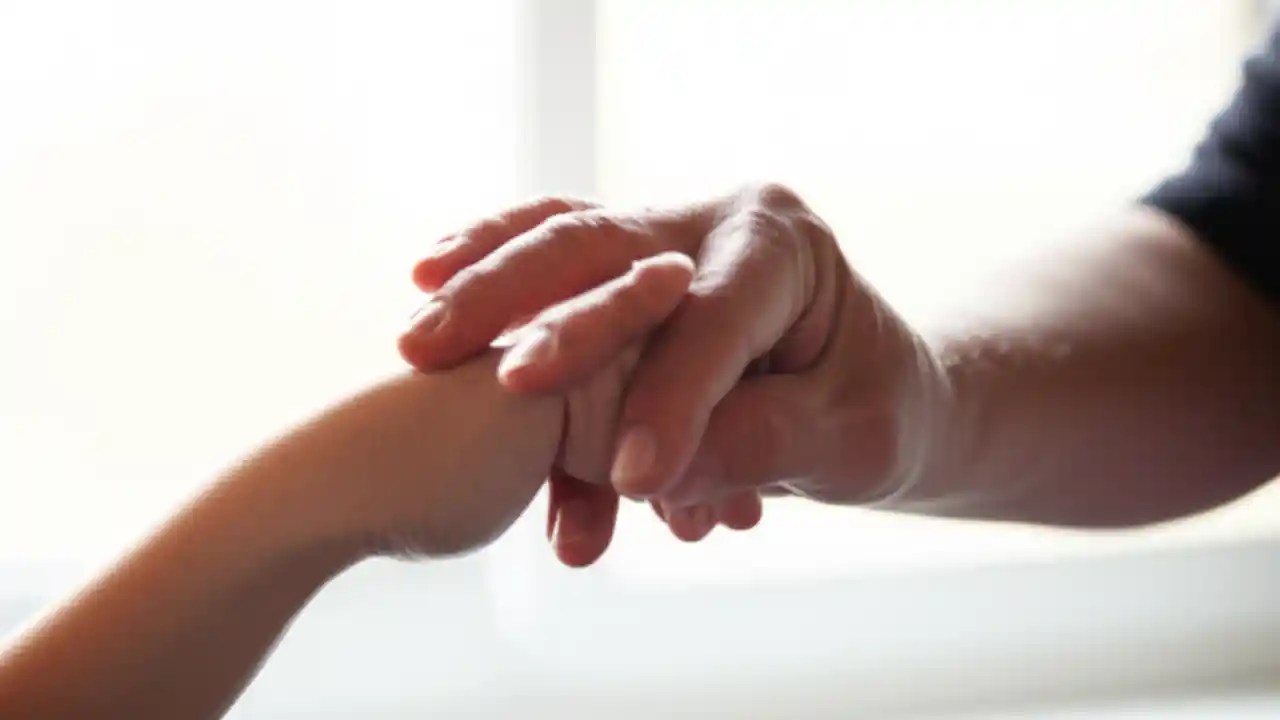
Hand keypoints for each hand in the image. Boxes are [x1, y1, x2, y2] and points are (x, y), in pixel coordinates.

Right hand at [400, 184, 947, 551]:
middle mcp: (714, 222)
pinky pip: (552, 256)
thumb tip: (645, 475)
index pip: (709, 325)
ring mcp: (666, 235)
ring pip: (561, 239)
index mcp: (783, 247)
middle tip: (444, 359)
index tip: (626, 482)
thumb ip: (765, 445)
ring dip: (487, 286)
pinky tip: (431, 282)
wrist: (875, 392)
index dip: (669, 402)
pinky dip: (496, 272)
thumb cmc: (874, 414)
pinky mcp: (629, 267)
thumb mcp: (857, 441)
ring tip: (418, 336)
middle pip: (604, 248)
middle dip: (525, 309)